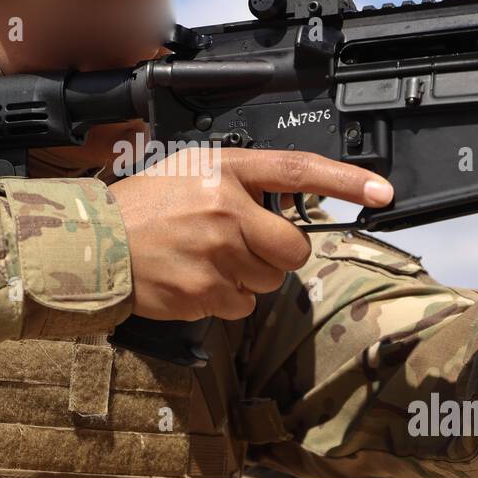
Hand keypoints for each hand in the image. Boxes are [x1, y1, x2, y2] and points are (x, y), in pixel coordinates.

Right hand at [108, 148, 391, 320]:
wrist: (94, 245)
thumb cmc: (143, 207)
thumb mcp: (190, 173)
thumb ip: (240, 184)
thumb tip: (287, 209)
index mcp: (224, 171)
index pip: (298, 170)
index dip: (346, 181)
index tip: (383, 192)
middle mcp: (225, 209)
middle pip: (293, 249)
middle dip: (278, 255)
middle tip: (242, 246)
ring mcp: (216, 254)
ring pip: (268, 282)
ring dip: (246, 278)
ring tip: (204, 259)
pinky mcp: (204, 292)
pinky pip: (240, 306)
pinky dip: (222, 300)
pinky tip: (193, 279)